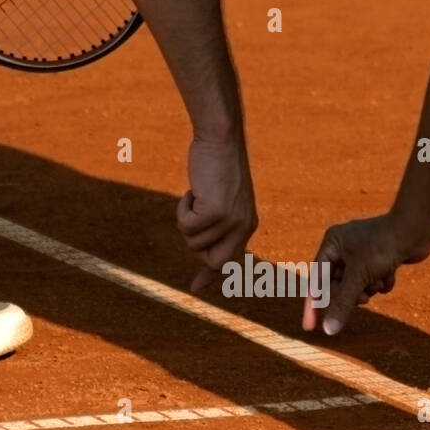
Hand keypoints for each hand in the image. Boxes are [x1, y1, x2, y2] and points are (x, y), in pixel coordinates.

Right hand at [177, 134, 258, 293]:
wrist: (221, 139)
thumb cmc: (217, 164)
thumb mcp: (221, 196)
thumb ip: (217, 221)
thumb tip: (199, 245)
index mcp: (247, 225)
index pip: (230, 261)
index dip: (210, 276)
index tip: (194, 289)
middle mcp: (243, 228)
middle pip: (213, 261)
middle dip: (196, 245)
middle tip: (193, 217)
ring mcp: (230, 222)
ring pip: (193, 241)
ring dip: (186, 218)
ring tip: (197, 194)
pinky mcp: (216, 214)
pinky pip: (186, 226)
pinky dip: (182, 209)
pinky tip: (193, 191)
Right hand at [302, 214, 429, 335]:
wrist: (416, 229)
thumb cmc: (382, 247)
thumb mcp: (358, 277)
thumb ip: (342, 304)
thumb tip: (329, 330)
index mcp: (332, 243)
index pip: (316, 280)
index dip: (313, 305)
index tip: (309, 327)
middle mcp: (344, 247)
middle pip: (337, 285)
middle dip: (351, 294)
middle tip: (363, 299)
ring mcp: (363, 252)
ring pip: (357, 285)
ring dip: (369, 288)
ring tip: (378, 281)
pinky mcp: (379, 258)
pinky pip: (372, 280)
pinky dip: (381, 282)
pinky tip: (391, 274)